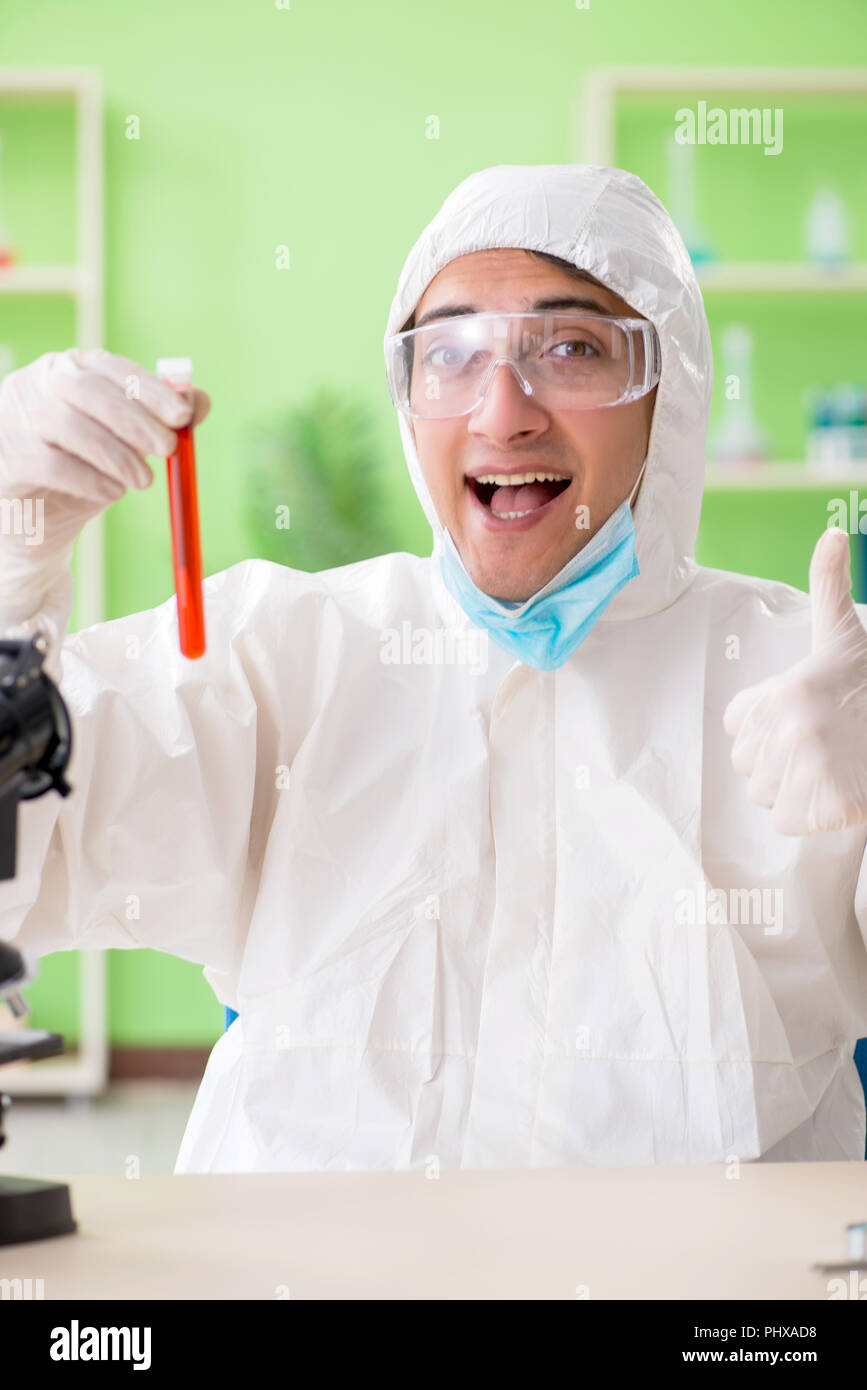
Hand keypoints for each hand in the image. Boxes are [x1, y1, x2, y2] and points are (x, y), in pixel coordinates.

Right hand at [0, 348, 210, 618]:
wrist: (35, 517)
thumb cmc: (84, 469)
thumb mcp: (126, 444)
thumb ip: (160, 420)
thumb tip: (200, 400)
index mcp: (73, 369)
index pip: (114, 368)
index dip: (152, 390)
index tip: (184, 417)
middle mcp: (41, 383)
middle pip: (91, 392)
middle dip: (137, 422)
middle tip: (168, 449)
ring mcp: (18, 416)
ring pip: (71, 427)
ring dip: (117, 456)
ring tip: (144, 481)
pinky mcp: (7, 455)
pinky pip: (52, 464)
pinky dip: (90, 480)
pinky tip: (113, 491)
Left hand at [723, 527, 866, 834]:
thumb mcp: (845, 630)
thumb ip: (830, 583)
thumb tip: (834, 532)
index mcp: (782, 689)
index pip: (738, 724)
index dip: (767, 726)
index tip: (803, 716)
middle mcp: (789, 727)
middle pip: (749, 763)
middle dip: (780, 760)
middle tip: (824, 745)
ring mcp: (808, 768)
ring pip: (765, 794)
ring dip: (793, 788)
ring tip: (831, 765)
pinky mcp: (825, 805)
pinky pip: (787, 820)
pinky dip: (809, 815)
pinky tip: (835, 791)